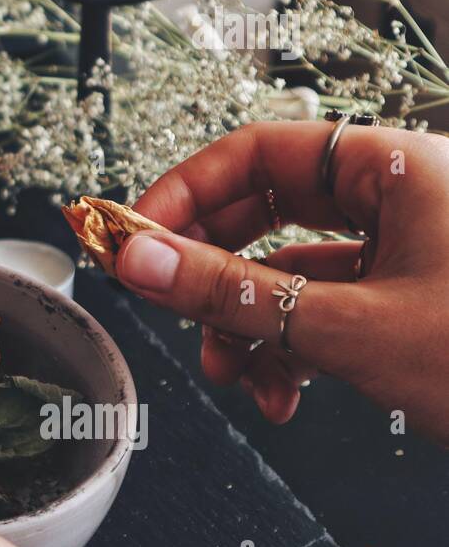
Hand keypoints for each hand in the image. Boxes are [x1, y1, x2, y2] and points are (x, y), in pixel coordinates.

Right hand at [116, 120, 448, 442]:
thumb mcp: (351, 329)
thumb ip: (233, 292)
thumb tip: (141, 262)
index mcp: (395, 167)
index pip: (257, 151)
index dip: (183, 192)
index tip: (133, 238)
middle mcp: (401, 196)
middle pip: (267, 209)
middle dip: (213, 271)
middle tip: (165, 304)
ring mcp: (409, 249)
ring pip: (293, 268)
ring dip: (250, 324)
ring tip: (233, 374)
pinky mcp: (413, 298)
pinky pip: (327, 307)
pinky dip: (293, 349)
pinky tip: (283, 395)